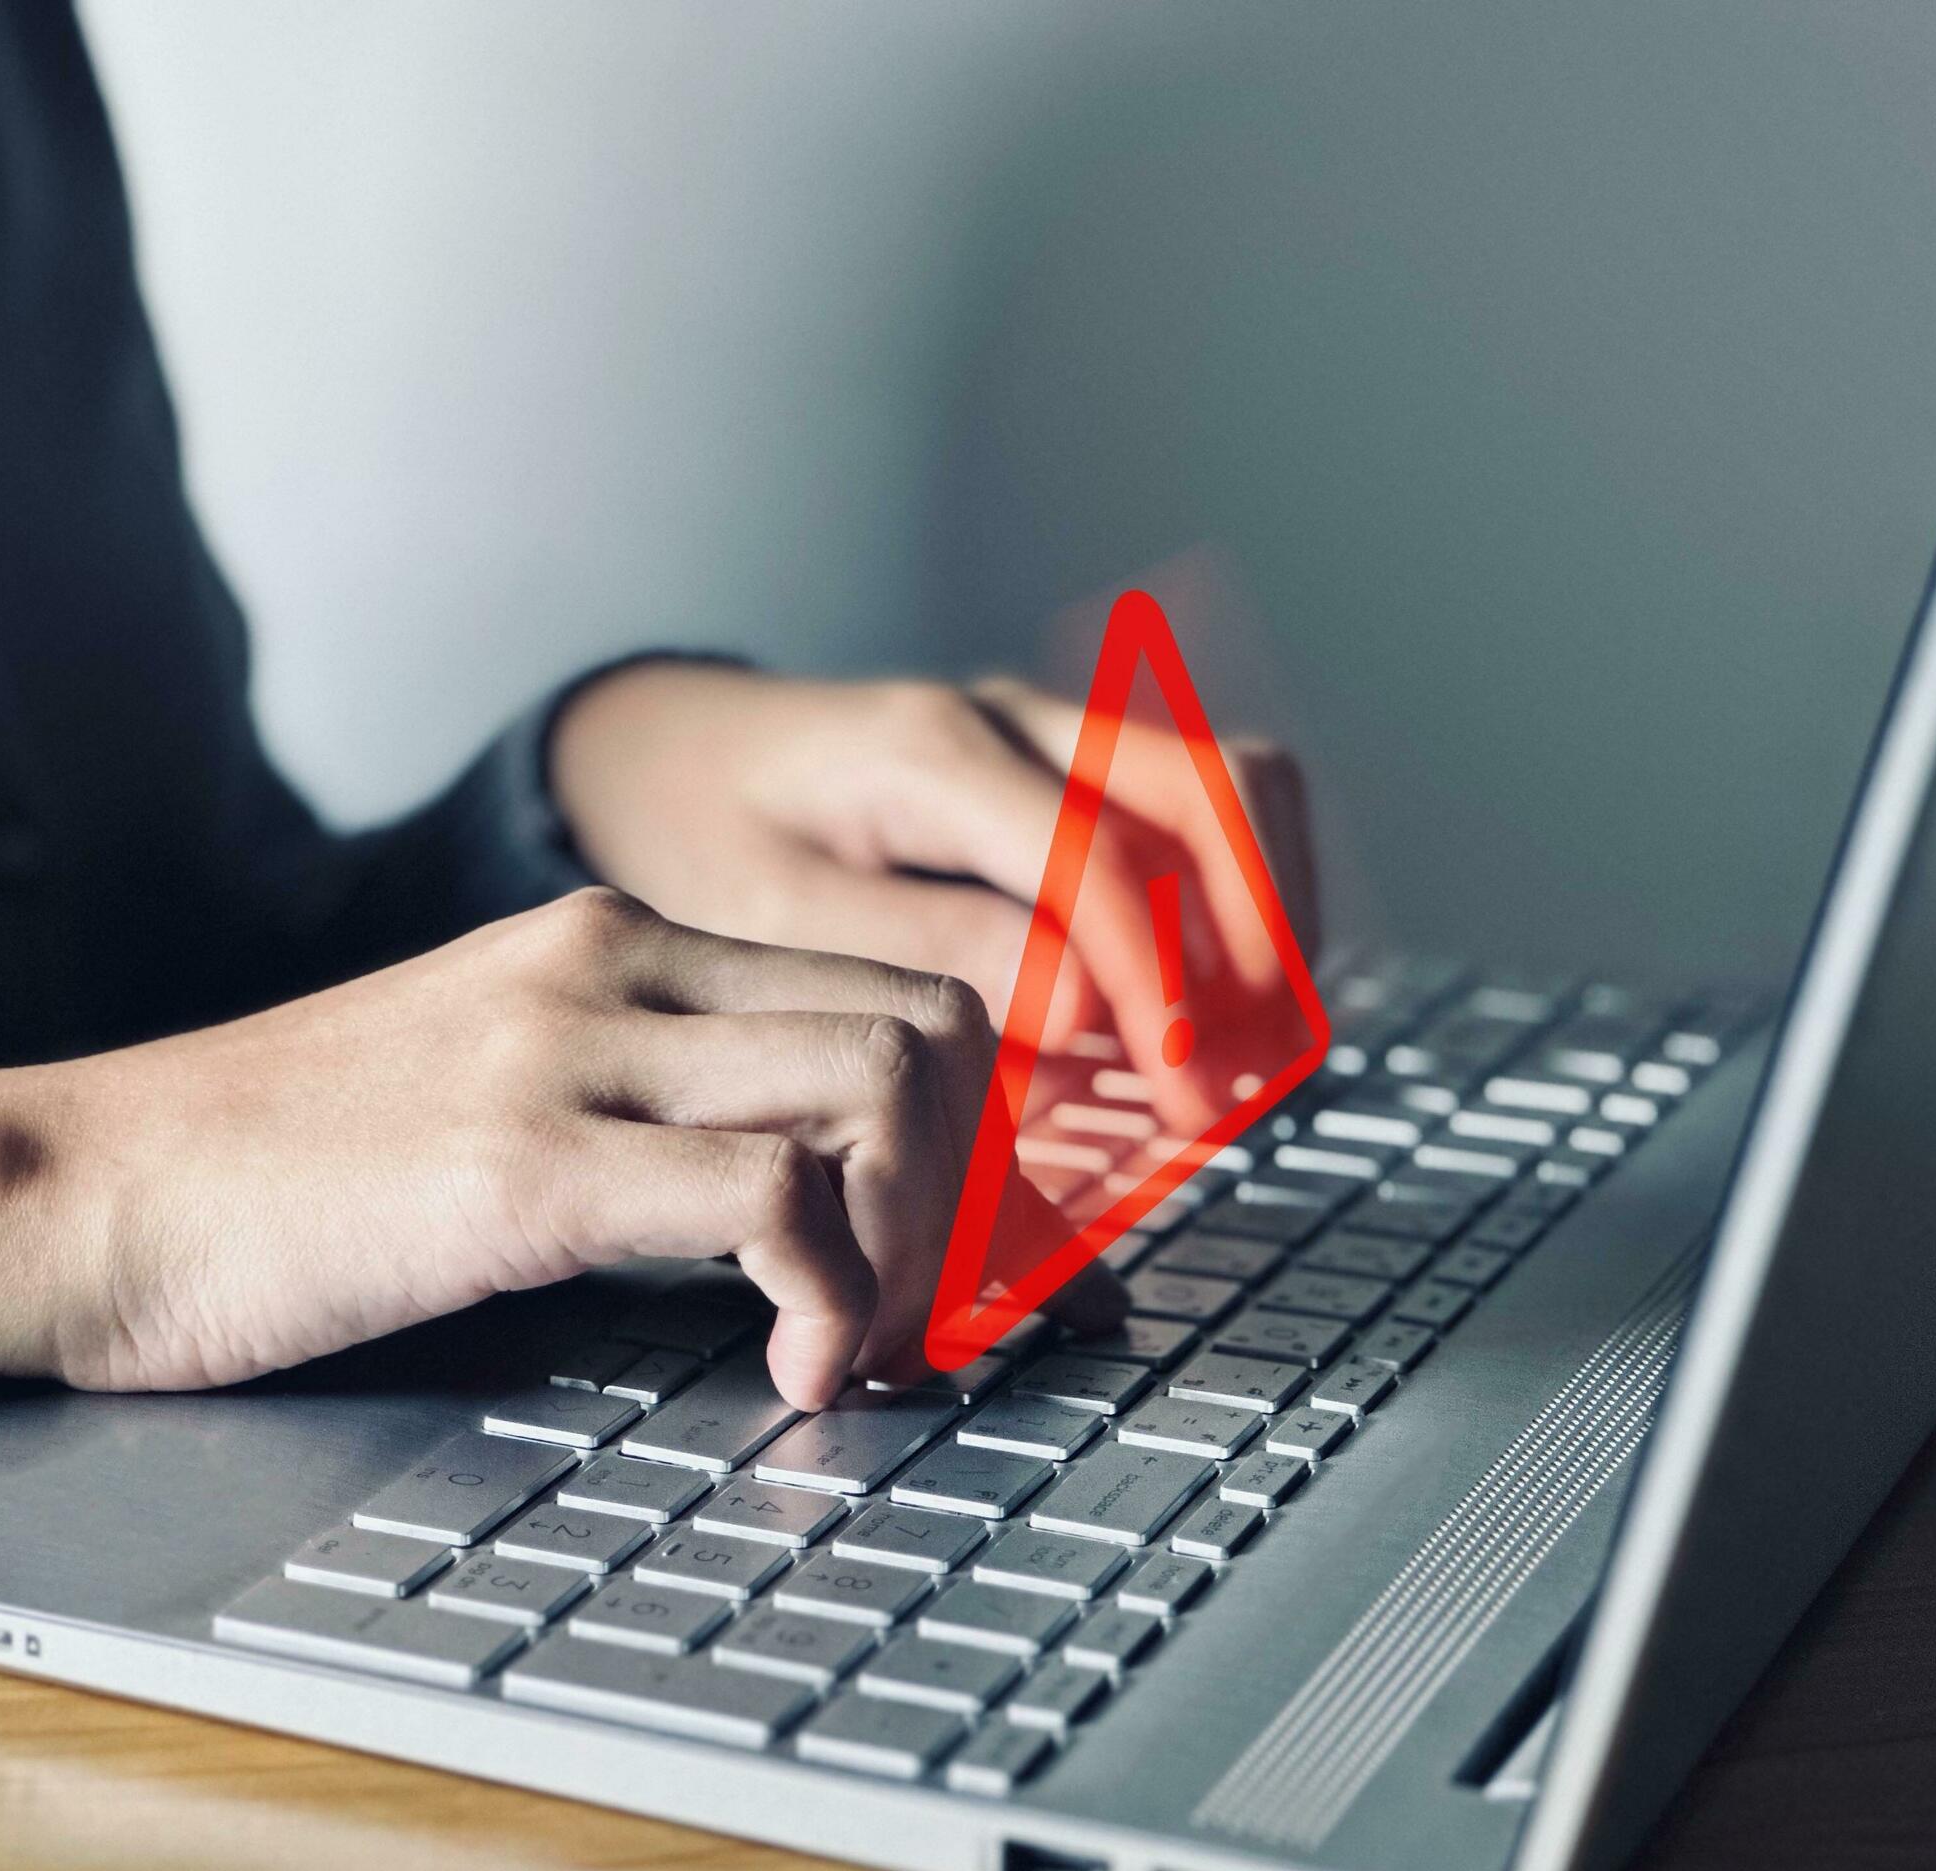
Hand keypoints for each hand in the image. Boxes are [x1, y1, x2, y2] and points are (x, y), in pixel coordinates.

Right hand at [0, 890, 1119, 1410]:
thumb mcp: (474, 1086)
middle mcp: (606, 964)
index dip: (971, 1133)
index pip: (883, 981)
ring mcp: (562, 1050)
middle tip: (945, 1313)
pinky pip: (772, 1205)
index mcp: (605, 941)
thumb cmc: (264, 1170)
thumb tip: (789, 1200)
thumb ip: (626, 1105)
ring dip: (928, 1241)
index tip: (967, 1254)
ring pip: (885, 1082)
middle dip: (984, 1186)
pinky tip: (789, 1377)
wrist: (73, 1189)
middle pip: (931, 1023)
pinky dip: (831, 1305)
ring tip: (869, 1349)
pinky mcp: (514, 1165)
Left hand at [550, 661, 1318, 1132]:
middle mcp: (1014, 719)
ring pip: (1231, 784)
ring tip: (1255, 1048)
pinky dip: (1238, 896)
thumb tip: (1088, 1014)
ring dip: (1268, 911)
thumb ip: (932, 950)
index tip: (1182, 1088)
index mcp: (931, 752)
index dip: (1160, 981)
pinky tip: (1219, 999)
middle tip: (1234, 1082)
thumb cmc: (704, 834)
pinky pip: (1198, 806)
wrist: (666, 752)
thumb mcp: (774, 909)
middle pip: (1214, 788)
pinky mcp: (1066, 766)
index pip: (1100, 857)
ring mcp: (1052, 732)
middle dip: (1254, 940)